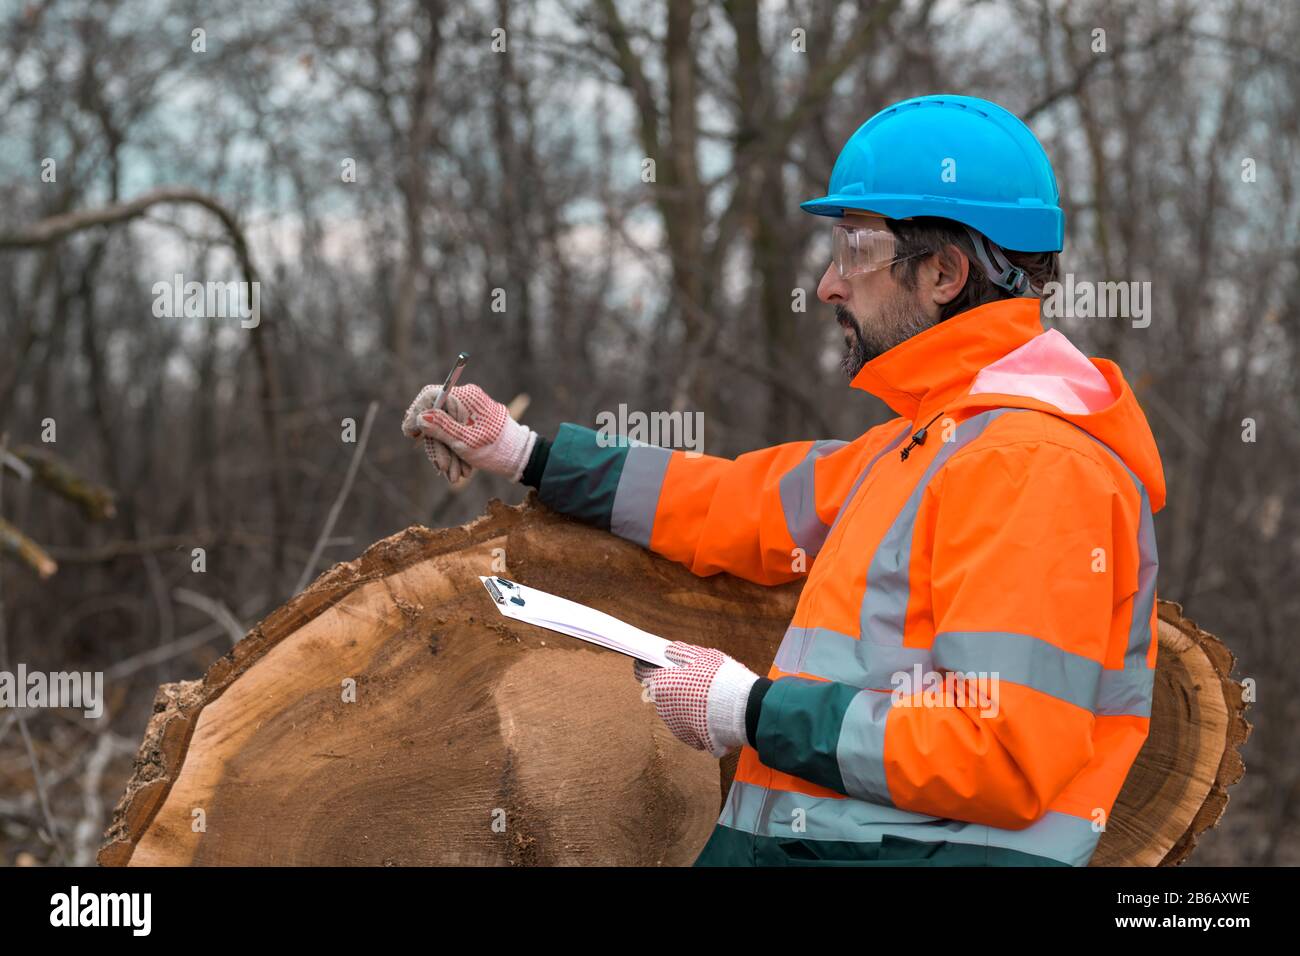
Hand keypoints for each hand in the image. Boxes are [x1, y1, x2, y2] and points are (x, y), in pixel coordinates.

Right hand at [402, 383, 536, 482]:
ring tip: (456, 477)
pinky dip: (456, 453)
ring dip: (447, 455)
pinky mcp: (473, 423)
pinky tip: (462, 471)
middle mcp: (467, 400)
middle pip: (437, 418)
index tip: (410, 433)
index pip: (431, 396)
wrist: (521, 458)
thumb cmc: (495, 448)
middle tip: (441, 468)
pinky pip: (456, 435)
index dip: (417, 413)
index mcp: (465, 397)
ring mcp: (470, 412)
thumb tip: (420, 417)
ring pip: (446, 430)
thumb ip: (441, 428)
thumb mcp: (464, 441)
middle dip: (438, 446)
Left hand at [634, 641, 758, 757]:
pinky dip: (694, 718)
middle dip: (669, 685)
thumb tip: (668, 650)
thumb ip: (680, 652)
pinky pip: (687, 724)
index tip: (650, 661)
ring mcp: (674, 724)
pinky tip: (709, 712)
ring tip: (704, 696)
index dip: (645, 664)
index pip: (642, 672)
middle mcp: (662, 706)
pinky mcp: (687, 738)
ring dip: (683, 702)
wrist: (740, 710)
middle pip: (659, 692)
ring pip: (673, 709)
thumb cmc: (718, 678)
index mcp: (661, 683)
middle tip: (688, 678)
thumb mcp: (700, 656)